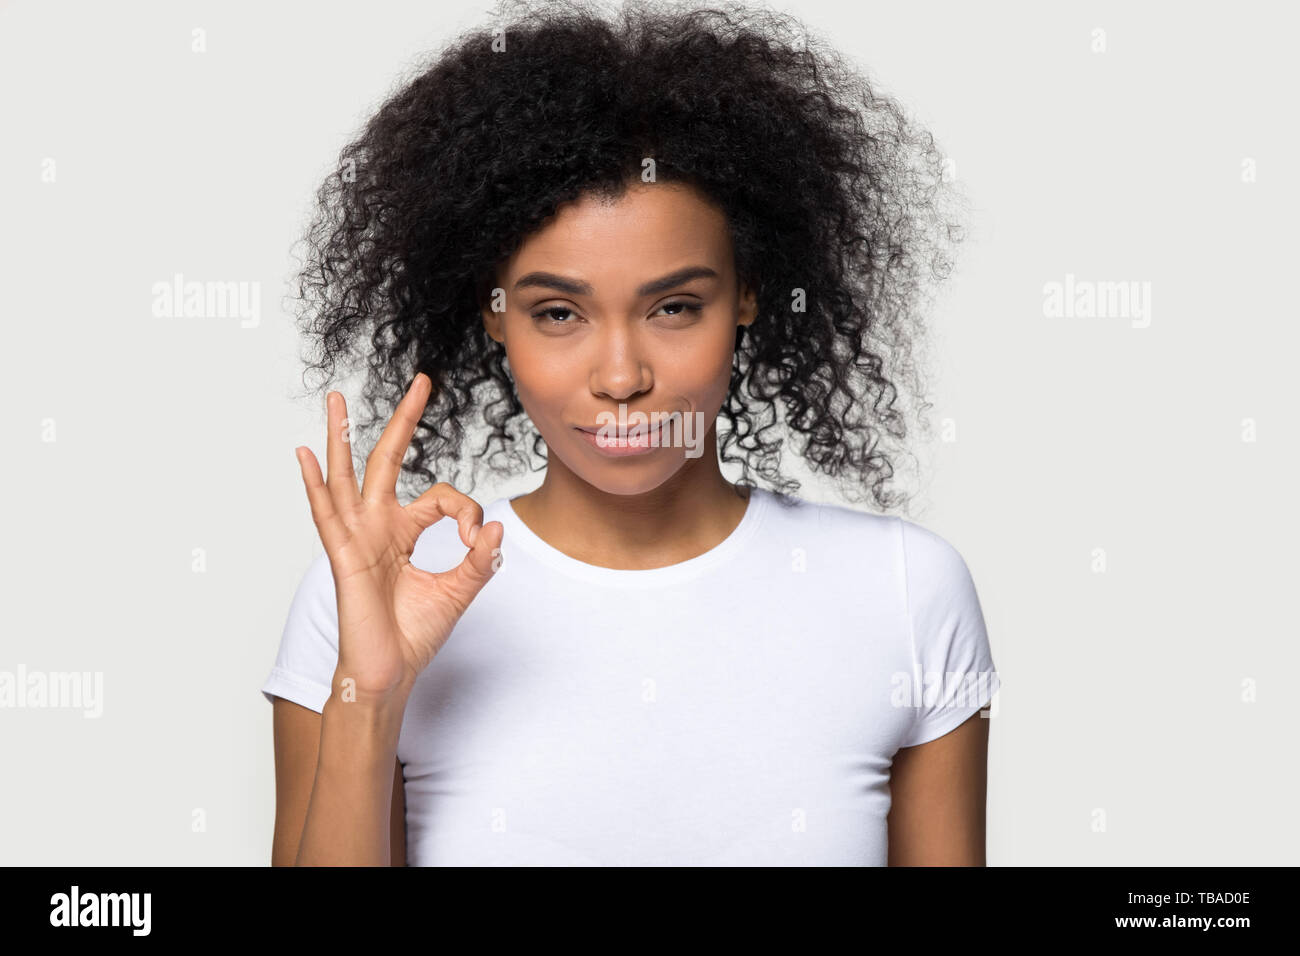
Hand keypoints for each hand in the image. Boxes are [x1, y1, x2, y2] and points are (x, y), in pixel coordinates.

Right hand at [293, 373, 502, 698]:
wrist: (391, 672)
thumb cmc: (415, 634)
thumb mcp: (459, 591)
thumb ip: (479, 560)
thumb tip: (497, 529)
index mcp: (404, 532)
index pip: (441, 497)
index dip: (467, 512)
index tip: (478, 541)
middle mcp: (378, 526)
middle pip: (388, 461)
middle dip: (403, 420)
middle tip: (421, 382)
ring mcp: (358, 537)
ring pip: (348, 476)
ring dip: (342, 437)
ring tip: (337, 400)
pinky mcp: (344, 556)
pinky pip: (327, 514)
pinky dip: (316, 483)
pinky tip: (306, 454)